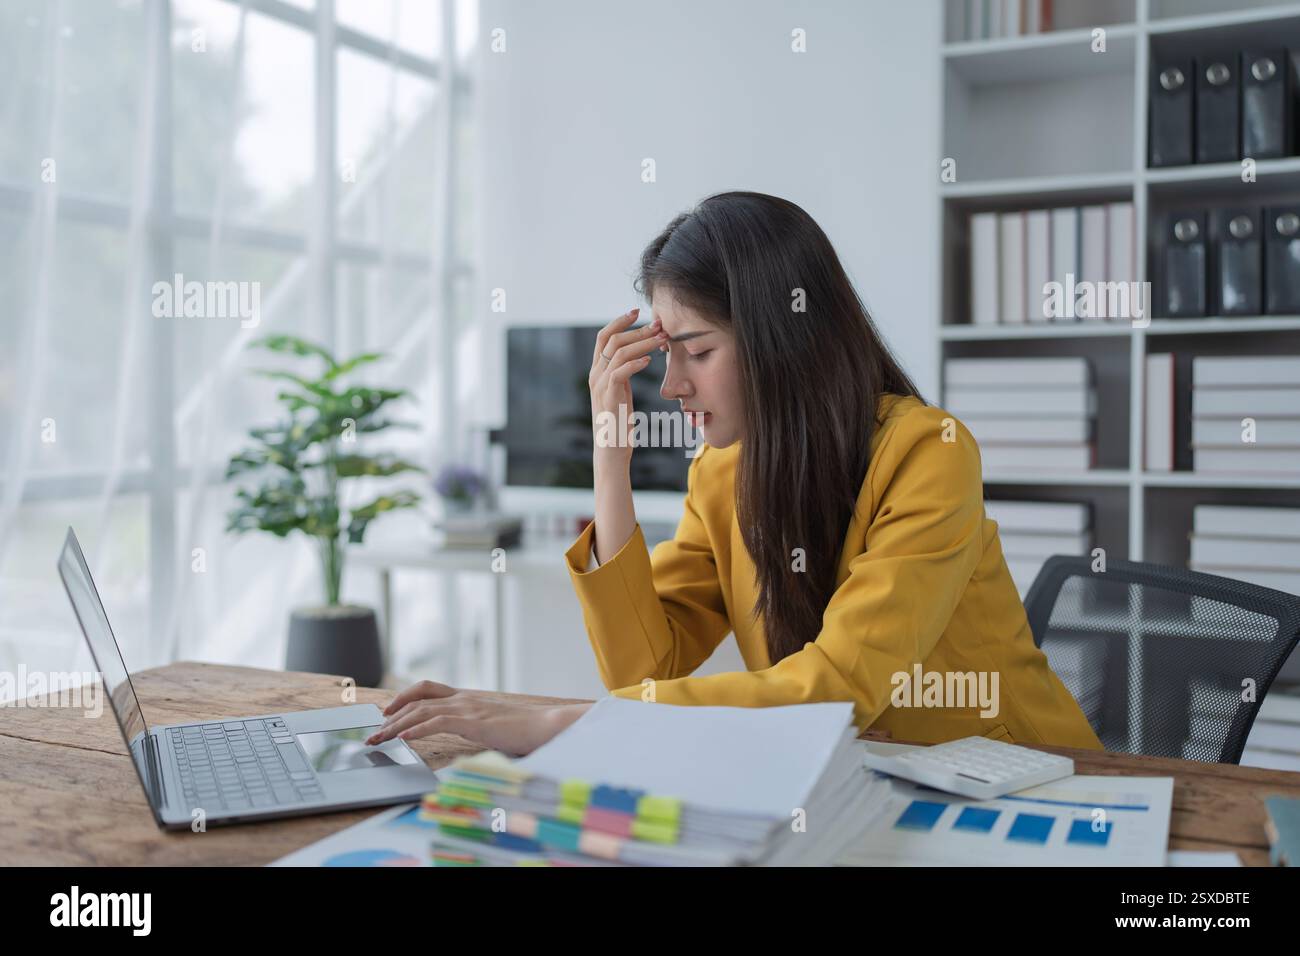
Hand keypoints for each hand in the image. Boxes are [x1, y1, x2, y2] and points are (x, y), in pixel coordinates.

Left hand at [366, 680, 592, 755]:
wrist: (549, 725)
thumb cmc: (528, 731)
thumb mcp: (495, 729)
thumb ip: (476, 732)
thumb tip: (466, 746)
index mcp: (469, 699)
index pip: (428, 689)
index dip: (404, 697)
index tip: (387, 711)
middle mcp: (465, 698)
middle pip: (418, 698)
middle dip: (391, 714)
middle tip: (373, 731)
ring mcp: (468, 707)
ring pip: (421, 710)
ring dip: (395, 725)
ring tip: (379, 738)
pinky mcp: (473, 721)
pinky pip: (437, 723)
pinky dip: (416, 729)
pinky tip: (403, 738)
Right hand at [588, 308, 668, 468]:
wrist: (611, 450)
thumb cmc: (620, 422)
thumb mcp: (621, 391)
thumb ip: (624, 372)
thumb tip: (639, 355)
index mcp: (597, 371)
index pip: (603, 336)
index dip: (619, 321)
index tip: (637, 312)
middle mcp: (595, 375)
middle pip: (611, 340)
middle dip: (636, 329)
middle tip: (658, 325)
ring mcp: (600, 386)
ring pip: (618, 353)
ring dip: (642, 343)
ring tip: (662, 340)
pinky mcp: (608, 398)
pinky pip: (619, 373)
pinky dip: (635, 363)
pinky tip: (650, 360)